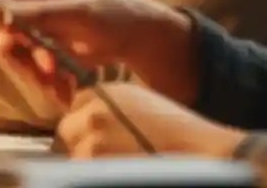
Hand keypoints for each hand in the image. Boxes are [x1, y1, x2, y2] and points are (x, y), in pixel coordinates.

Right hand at [0, 0, 197, 105]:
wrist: (142, 37)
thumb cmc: (115, 13)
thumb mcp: (77, 12)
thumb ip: (35, 10)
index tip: (13, 44)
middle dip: (19, 54)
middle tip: (45, 68)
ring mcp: (35, 23)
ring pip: (12, 51)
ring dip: (34, 71)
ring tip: (60, 82)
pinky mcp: (44, 45)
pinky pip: (30, 64)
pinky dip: (45, 79)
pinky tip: (64, 87)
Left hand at [59, 83, 243, 157]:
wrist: (199, 151)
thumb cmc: (179, 132)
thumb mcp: (143, 103)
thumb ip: (113, 106)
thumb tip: (91, 120)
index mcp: (107, 92)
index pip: (76, 104)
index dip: (84, 121)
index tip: (94, 134)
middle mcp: (94, 111)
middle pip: (67, 128)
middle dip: (79, 141)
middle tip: (102, 155)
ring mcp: (92, 139)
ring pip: (73, 154)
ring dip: (87, 162)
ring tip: (118, 165)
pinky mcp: (94, 163)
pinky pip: (81, 172)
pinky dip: (94, 174)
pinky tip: (118, 172)